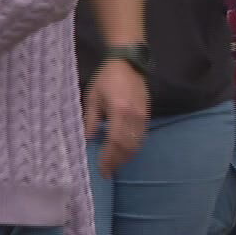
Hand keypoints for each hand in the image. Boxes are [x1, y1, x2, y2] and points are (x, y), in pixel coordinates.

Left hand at [86, 58, 150, 175]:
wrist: (128, 62)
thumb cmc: (106, 78)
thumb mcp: (93, 98)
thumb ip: (90, 119)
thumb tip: (88, 139)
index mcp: (119, 111)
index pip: (115, 142)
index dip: (109, 158)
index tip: (102, 169)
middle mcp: (134, 116)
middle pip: (128, 147)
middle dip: (117, 161)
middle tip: (107, 171)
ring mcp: (143, 116)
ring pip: (137, 144)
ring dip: (126, 157)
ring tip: (114, 165)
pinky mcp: (147, 114)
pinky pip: (141, 137)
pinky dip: (133, 148)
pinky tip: (124, 152)